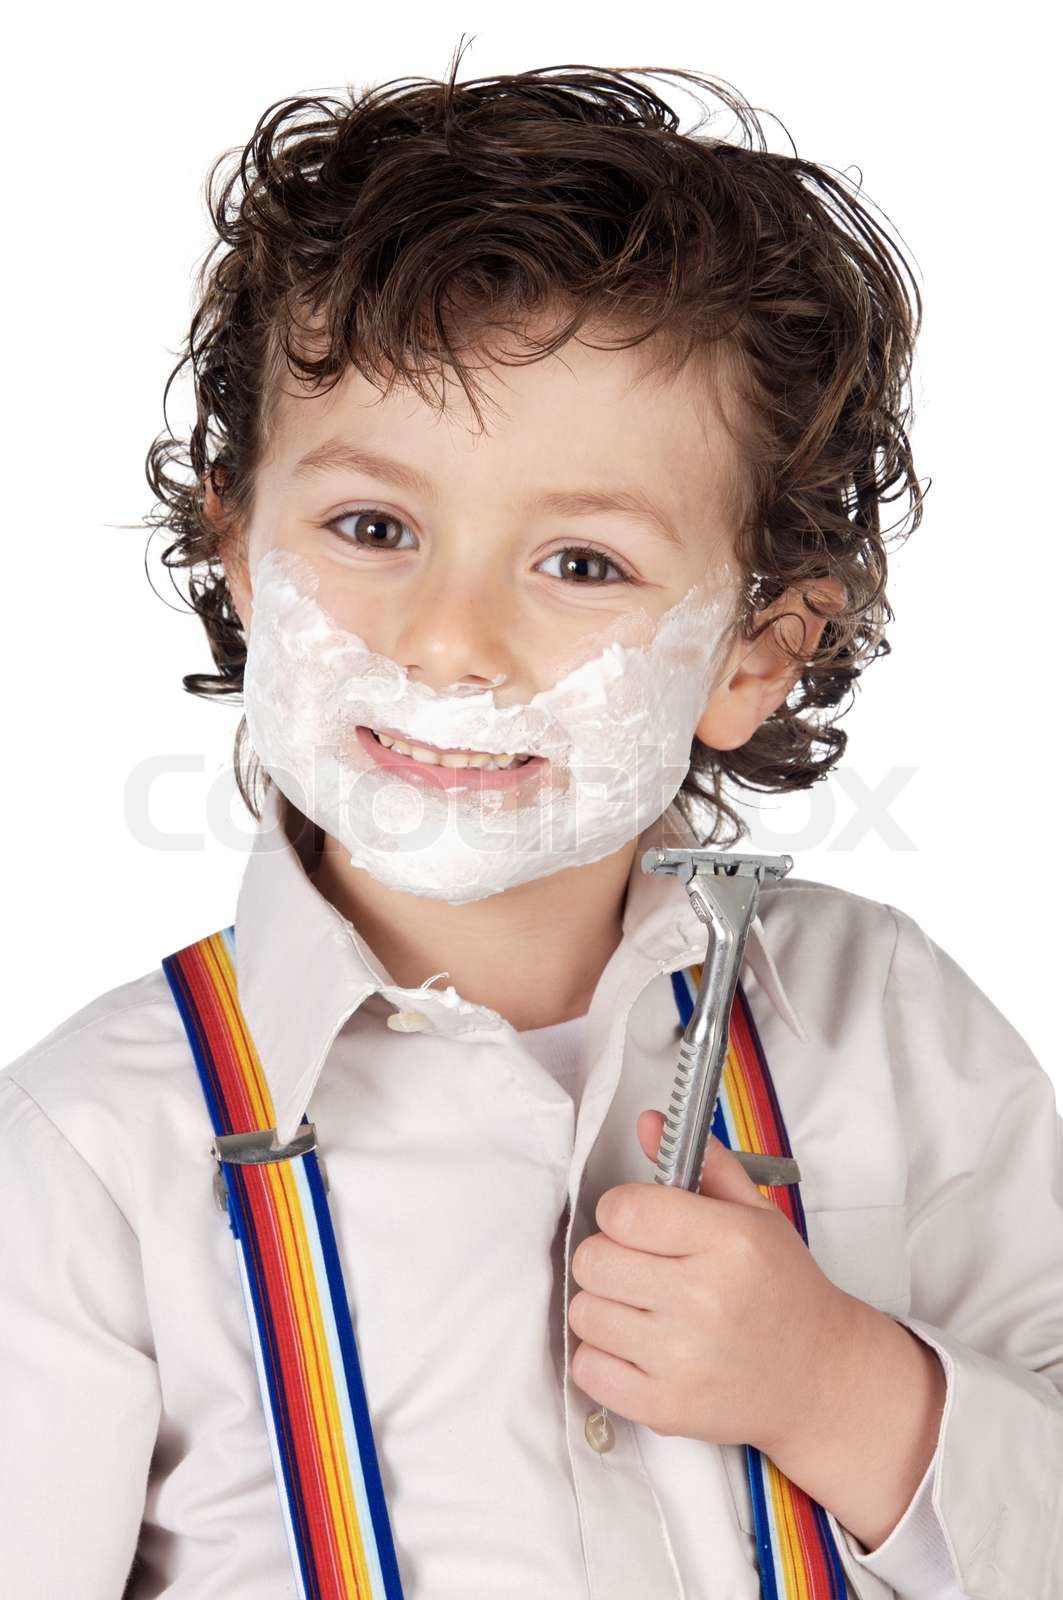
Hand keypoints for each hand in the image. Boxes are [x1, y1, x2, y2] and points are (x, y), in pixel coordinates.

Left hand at [568, 1110, 859, 1455]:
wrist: (820, 1380)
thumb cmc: (785, 1292)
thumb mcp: (757, 1217)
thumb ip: (701, 1165)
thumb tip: (647, 1122)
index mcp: (728, 1242)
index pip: (622, 1210)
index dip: (621, 1212)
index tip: (640, 1224)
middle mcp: (703, 1299)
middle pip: (592, 1261)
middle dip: (608, 1258)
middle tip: (640, 1267)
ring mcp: (682, 1358)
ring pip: (584, 1313)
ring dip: (604, 1307)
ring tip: (642, 1309)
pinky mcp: (665, 1408)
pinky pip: (588, 1369)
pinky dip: (602, 1357)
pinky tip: (638, 1348)